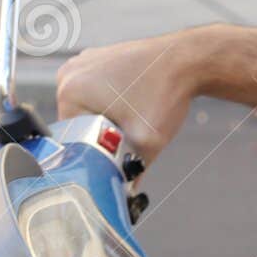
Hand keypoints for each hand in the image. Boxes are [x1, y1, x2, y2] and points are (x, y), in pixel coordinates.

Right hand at [55, 28, 206, 165]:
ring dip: (107, 122)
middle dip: (101, 137)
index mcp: (69, 91)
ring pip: (88, 111)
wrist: (187, 59)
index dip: (94, 153)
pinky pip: (97, 94)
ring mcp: (83, 63)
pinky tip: (134, 104)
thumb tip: (119, 197)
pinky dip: (112, 104)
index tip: (117, 154)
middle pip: (77, 125)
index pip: (70, 140)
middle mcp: (70, 73)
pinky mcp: (98, 59)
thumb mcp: (146, 144)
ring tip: (134, 117)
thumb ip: (128, 175)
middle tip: (130, 135)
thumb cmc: (165, 92)